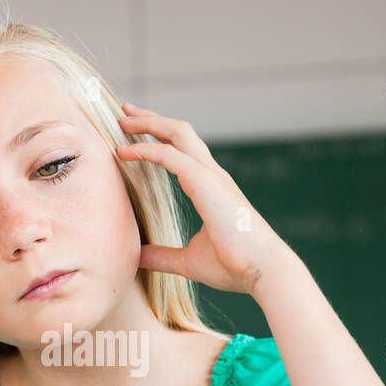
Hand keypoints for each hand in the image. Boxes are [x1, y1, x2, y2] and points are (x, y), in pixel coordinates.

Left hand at [115, 103, 292, 296]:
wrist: (263, 271)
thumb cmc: (235, 267)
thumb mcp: (189, 261)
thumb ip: (162, 256)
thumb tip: (137, 256)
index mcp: (211, 187)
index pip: (182, 151)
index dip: (158, 138)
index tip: (132, 134)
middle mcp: (212, 175)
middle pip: (179, 131)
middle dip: (151, 119)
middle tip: (124, 114)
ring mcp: (211, 175)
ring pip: (176, 133)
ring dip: (148, 123)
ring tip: (122, 120)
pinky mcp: (205, 182)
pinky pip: (169, 155)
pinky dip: (145, 149)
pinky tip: (124, 152)